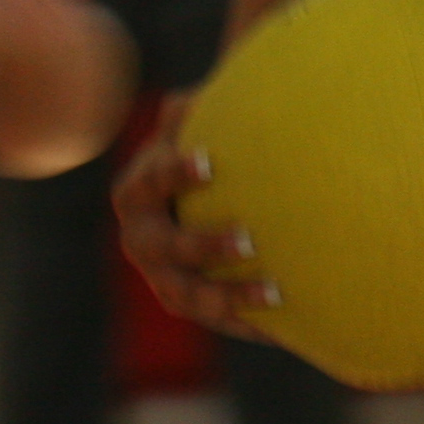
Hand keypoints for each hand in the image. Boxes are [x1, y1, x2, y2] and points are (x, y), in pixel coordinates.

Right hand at [109, 95, 280, 340]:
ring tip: (276, 294)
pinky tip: (287, 325)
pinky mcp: (193, 303)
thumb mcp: (205, 122)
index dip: (174, 174)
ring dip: (229, 298)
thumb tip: (190, 98)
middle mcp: (142, 239)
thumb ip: (201, 108)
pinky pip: (219, 320)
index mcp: (136, 192)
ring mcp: (163, 277)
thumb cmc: (211, 146)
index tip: (209, 163)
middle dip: (203, 247)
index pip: (150, 183)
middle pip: (164, 248)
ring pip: (188, 295)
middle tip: (249, 240)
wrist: (210, 190)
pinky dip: (249, 323)